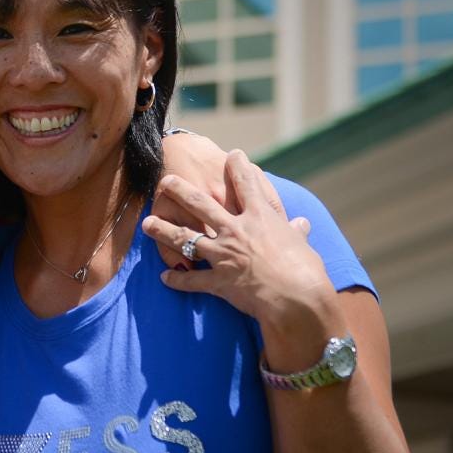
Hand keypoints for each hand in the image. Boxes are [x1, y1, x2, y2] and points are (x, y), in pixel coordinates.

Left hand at [143, 150, 334, 332]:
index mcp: (260, 217)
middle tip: (166, 180)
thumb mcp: (303, 246)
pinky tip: (164, 277)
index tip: (232, 154)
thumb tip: (302, 224)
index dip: (239, 166)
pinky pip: (191, 280)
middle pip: (201, 204)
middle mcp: (236, 230)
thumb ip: (297, 232)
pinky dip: (177, 280)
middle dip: (181, 190)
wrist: (296, 298)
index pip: (247, 183)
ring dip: (163, 230)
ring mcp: (223, 254)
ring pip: (185, 238)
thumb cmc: (306, 270)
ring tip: (146, 223)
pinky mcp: (217, 281)